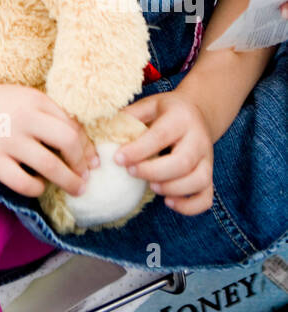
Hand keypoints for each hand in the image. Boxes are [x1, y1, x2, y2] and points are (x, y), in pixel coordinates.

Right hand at [0, 83, 100, 198]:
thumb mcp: (25, 98)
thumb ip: (52, 115)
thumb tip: (85, 147)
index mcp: (35, 99)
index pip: (72, 126)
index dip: (87, 148)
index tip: (91, 162)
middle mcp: (23, 117)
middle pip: (68, 143)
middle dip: (82, 164)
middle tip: (85, 177)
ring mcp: (6, 139)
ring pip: (51, 167)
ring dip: (69, 182)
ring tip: (75, 189)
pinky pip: (24, 183)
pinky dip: (37, 188)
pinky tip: (37, 185)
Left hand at [113, 91, 213, 214]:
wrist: (199, 113)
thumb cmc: (166, 112)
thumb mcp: (149, 105)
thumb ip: (129, 117)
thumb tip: (103, 131)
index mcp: (180, 118)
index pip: (161, 136)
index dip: (138, 150)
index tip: (117, 159)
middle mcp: (198, 138)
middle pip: (183, 162)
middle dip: (154, 172)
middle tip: (132, 173)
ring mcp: (207, 159)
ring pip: (198, 180)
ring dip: (173, 189)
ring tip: (152, 187)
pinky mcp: (209, 176)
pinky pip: (206, 198)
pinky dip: (189, 207)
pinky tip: (168, 202)